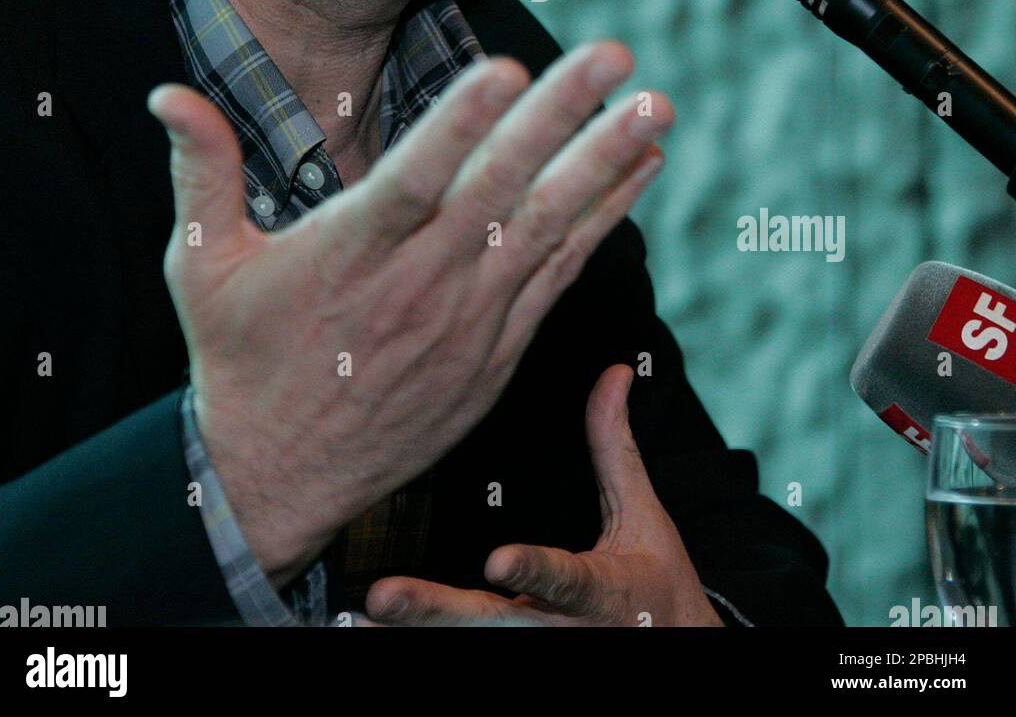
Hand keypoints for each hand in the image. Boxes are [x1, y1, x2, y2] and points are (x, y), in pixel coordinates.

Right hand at [148, 43, 672, 588]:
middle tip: (615, 54)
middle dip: (561, 118)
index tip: (509, 68)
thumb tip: (165, 92)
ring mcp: (467, 321)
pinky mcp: (497, 350)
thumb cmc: (239, 358)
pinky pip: (559, 275)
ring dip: (604, 164)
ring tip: (656, 105)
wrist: (278, 474)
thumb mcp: (200, 266)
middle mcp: (417, 286)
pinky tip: (641, 169)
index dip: (460, 125)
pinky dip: (604, 221)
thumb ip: (199, 171)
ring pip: (545, 230)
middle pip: (498, 192)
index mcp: (347, 256)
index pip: (413, 181)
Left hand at [363, 364, 723, 626]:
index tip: (497, 562)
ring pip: (469, 643)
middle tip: (381, 597)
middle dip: (434, 612)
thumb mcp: (641, 517)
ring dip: (414, 632)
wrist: (674, 651)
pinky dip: (419, 646)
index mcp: (600, 591)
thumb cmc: (654, 582)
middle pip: (490, 624)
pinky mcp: (515, 661)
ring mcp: (533, 652)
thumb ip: (614, 446)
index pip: (564, 578)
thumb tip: (616, 370)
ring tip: (356, 622)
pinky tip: (367, 635)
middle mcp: (560, 631)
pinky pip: (465, 652)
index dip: (532, 571)